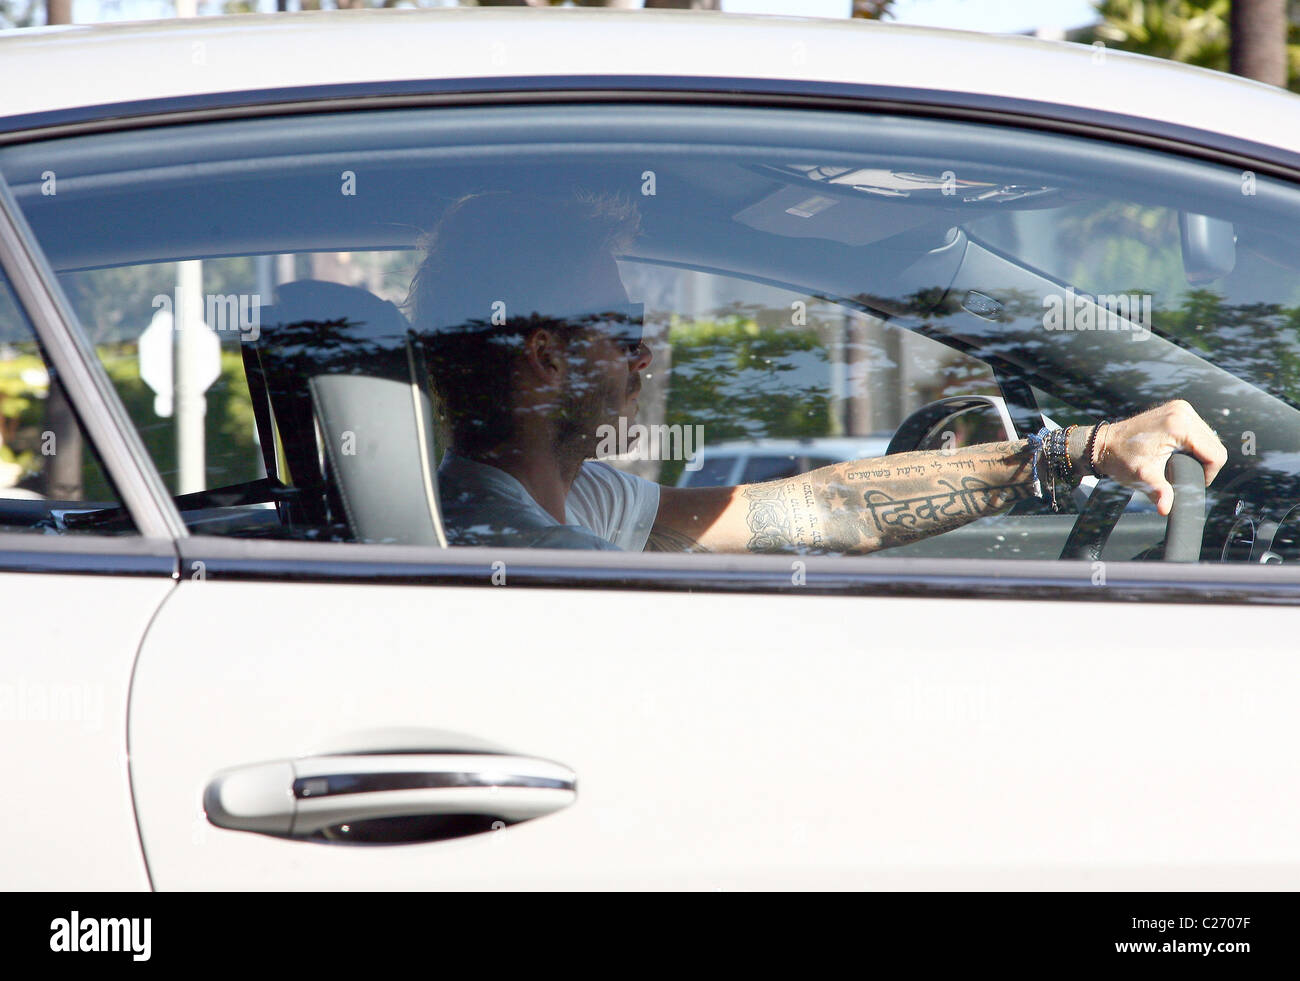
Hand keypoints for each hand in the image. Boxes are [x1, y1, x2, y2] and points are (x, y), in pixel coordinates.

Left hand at [1094, 400, 1226, 515]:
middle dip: (1205, 463)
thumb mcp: (1143, 476)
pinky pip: (1198, 430)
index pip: (1215, 454)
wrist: (1104, 444)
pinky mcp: (1176, 409)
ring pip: (1209, 437)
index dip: (1209, 473)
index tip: (1195, 482)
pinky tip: (1181, 454)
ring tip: (1183, 465)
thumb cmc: (1121, 459)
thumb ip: (1159, 492)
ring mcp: (1180, 408)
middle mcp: (1182, 412)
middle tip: (1187, 475)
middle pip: (1214, 444)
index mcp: (1179, 425)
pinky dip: (1194, 444)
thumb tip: (1166, 509)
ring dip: (1201, 453)